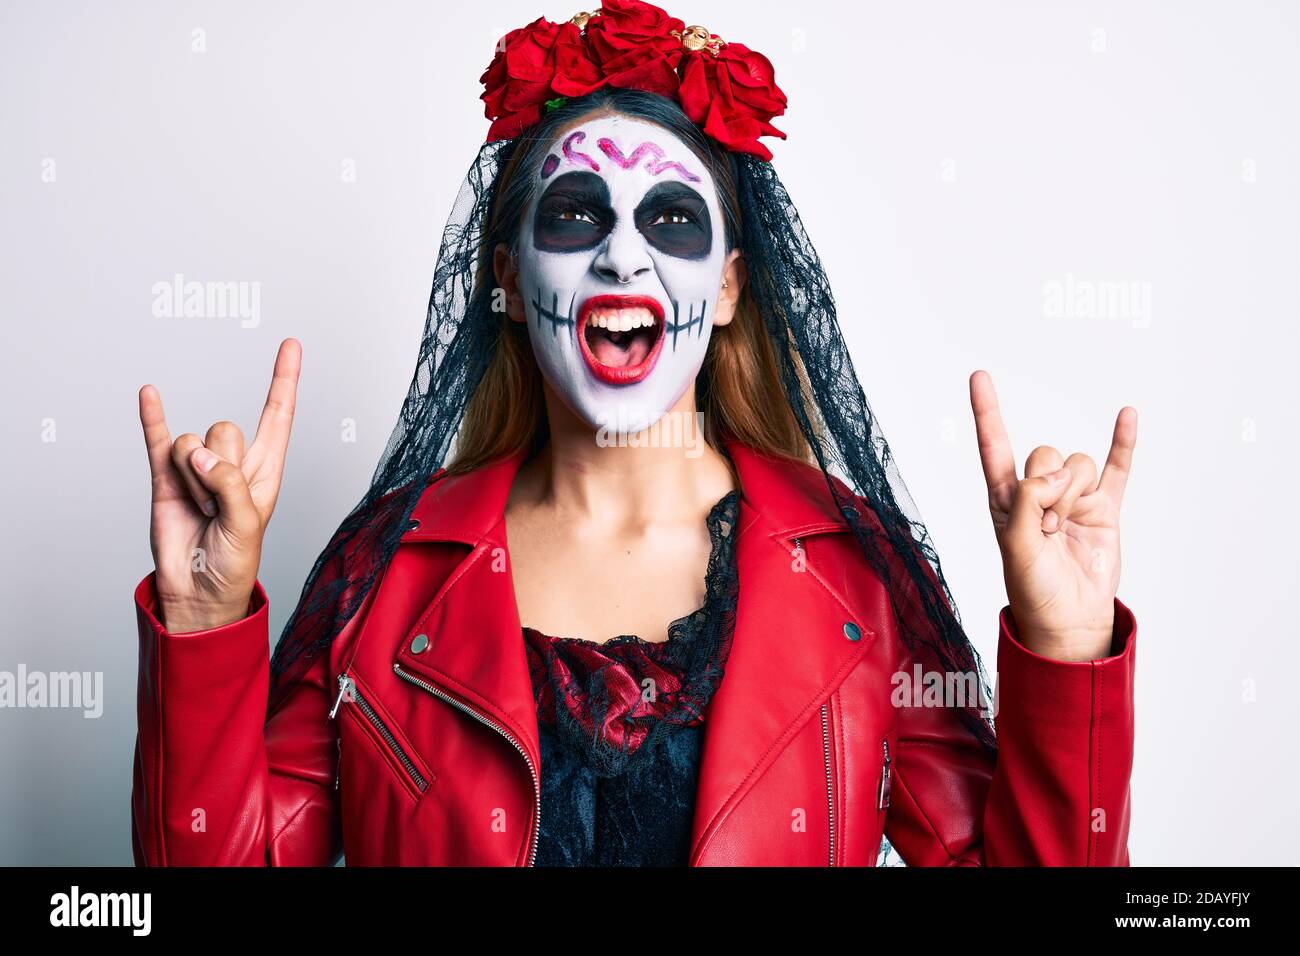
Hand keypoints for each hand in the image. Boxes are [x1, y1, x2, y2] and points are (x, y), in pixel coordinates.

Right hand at [138, 339, 300, 632]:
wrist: (198, 591)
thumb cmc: (235, 563)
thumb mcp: (247, 525)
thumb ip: (229, 484)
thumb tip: (197, 453)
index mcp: (266, 469)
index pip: (277, 414)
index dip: (284, 379)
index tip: (290, 344)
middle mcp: (233, 461)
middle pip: (225, 428)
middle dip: (219, 466)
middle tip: (218, 505)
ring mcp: (197, 467)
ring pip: (190, 442)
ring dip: (191, 479)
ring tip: (199, 509)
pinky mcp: (165, 477)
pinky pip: (156, 438)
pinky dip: (152, 416)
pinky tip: (150, 394)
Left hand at [969, 370, 1136, 660]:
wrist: (1069, 618)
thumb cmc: (1032, 588)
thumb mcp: (1015, 545)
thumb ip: (1028, 501)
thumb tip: (1058, 472)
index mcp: (1005, 498)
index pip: (994, 446)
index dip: (987, 412)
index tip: (978, 376)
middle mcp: (1038, 491)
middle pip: (1046, 454)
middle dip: (1050, 486)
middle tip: (1047, 525)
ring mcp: (1073, 497)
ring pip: (1078, 463)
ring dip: (1075, 491)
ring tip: (1066, 527)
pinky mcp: (1104, 506)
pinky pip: (1116, 466)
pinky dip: (1123, 441)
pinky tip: (1127, 414)